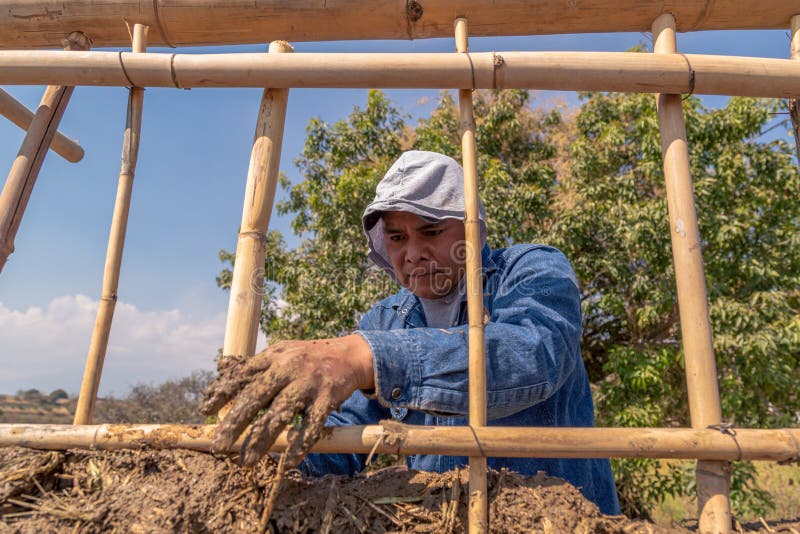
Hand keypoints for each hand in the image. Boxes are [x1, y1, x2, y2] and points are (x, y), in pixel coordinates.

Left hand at [199, 334, 373, 465]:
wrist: (349, 354)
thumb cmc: (306, 358)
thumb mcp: (281, 353)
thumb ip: (254, 367)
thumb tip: (219, 379)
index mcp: (274, 356)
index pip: (242, 374)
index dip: (223, 392)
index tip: (205, 410)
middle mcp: (289, 368)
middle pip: (257, 396)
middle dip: (236, 422)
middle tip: (219, 446)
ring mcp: (309, 383)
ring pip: (280, 414)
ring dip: (261, 440)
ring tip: (245, 461)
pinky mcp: (327, 398)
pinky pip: (312, 426)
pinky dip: (300, 445)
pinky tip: (288, 462)